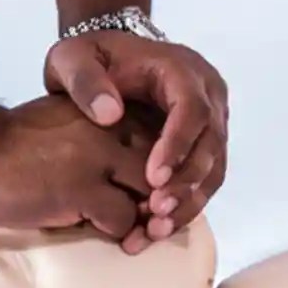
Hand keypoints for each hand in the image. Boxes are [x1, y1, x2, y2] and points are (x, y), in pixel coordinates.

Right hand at [0, 95, 159, 251]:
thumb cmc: (20, 145)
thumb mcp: (71, 126)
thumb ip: (109, 140)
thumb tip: (149, 177)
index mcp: (110, 108)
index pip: (162, 140)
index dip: (163, 171)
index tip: (151, 192)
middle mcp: (111, 127)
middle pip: (166, 169)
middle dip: (162, 199)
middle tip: (149, 221)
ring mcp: (97, 156)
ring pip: (152, 197)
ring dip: (142, 220)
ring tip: (126, 231)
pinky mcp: (80, 188)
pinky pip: (121, 219)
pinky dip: (114, 231)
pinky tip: (91, 227)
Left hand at [44, 31, 227, 242]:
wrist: (105, 63)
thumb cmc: (90, 59)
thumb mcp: (72, 58)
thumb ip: (84, 81)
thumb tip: (110, 115)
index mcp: (181, 68)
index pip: (193, 108)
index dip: (178, 144)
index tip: (152, 177)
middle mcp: (206, 94)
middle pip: (211, 143)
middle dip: (186, 181)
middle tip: (155, 210)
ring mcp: (211, 120)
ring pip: (214, 167)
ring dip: (190, 201)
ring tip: (157, 229)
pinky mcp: (204, 145)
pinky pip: (205, 179)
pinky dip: (186, 205)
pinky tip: (160, 227)